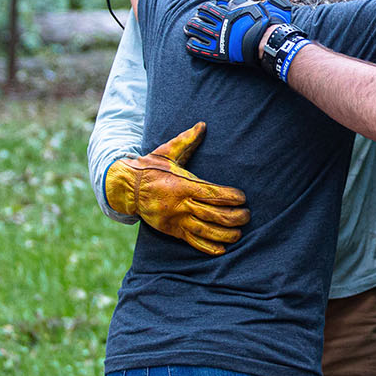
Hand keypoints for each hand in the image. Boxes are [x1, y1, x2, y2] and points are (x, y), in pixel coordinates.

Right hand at [103, 122, 248, 255]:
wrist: (127, 188)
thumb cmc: (151, 167)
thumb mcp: (167, 151)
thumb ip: (187, 140)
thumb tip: (202, 125)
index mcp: (182, 185)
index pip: (211, 193)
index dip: (229, 197)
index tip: (243, 198)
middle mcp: (180, 204)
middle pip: (212, 214)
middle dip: (233, 217)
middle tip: (247, 215)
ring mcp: (176, 219)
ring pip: (204, 230)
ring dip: (224, 234)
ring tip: (239, 233)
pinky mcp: (172, 230)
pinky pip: (191, 241)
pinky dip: (207, 247)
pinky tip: (221, 250)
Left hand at [184, 0, 295, 67]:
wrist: (268, 42)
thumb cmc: (272, 23)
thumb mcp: (277, 5)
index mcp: (236, 6)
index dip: (219, 2)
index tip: (218, 4)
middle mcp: (224, 18)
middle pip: (205, 11)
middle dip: (201, 13)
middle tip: (198, 16)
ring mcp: (218, 33)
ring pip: (198, 27)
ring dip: (192, 27)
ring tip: (189, 28)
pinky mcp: (217, 49)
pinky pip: (198, 46)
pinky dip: (193, 45)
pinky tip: (190, 44)